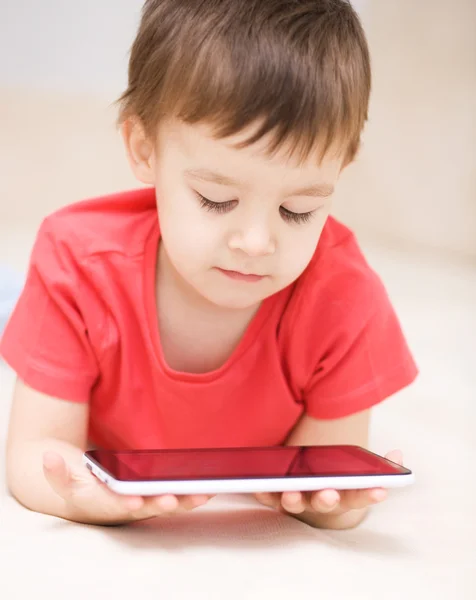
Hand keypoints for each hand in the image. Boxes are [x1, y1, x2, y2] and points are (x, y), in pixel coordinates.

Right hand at [43, 452, 212, 524]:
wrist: (86, 497)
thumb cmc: (78, 485)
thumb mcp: (63, 477)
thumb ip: (56, 470)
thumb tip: (48, 456)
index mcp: (102, 503)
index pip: (112, 505)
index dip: (123, 503)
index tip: (135, 500)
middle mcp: (125, 509)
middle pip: (146, 509)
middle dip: (161, 504)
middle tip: (175, 498)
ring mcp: (142, 506)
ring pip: (164, 506)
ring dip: (184, 501)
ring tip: (203, 492)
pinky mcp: (154, 500)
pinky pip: (174, 498)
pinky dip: (189, 495)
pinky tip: (208, 487)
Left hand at [255, 450, 402, 525]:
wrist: (309, 492)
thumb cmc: (335, 479)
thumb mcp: (356, 471)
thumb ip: (377, 464)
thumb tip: (397, 453)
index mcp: (343, 496)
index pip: (359, 498)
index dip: (370, 494)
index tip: (380, 489)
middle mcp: (320, 502)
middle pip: (326, 504)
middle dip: (327, 499)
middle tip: (329, 493)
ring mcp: (299, 502)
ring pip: (296, 504)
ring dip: (294, 499)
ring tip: (291, 492)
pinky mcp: (276, 497)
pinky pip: (269, 498)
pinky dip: (264, 494)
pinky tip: (259, 487)